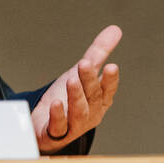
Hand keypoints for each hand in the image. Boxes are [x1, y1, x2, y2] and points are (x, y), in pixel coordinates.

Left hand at [32, 25, 121, 152]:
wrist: (47, 125)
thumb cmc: (69, 97)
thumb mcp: (83, 73)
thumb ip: (99, 53)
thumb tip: (116, 29)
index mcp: (100, 100)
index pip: (107, 89)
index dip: (110, 79)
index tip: (112, 66)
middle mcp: (90, 114)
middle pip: (92, 96)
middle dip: (89, 80)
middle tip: (84, 63)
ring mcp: (74, 125)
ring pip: (78, 111)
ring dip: (76, 96)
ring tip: (72, 80)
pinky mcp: (55, 133)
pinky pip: (59, 126)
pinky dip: (58, 115)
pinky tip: (56, 103)